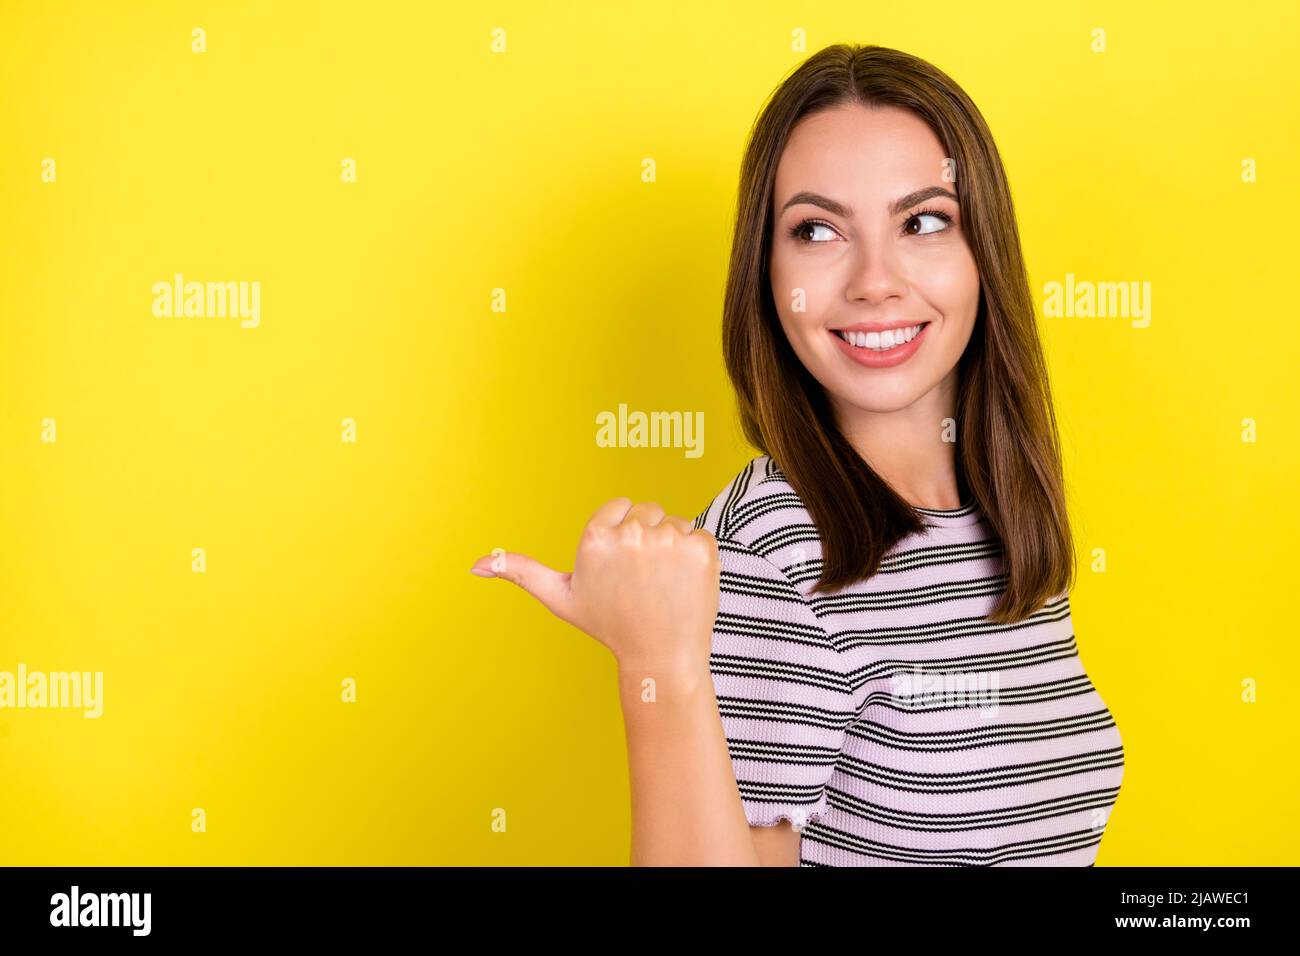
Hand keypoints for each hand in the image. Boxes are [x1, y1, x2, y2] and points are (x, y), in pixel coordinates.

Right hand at [469, 498, 720, 670]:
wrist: (659, 657)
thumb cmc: (609, 625)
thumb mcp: (561, 597)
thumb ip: (521, 572)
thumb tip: (475, 565)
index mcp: (595, 536)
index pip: (619, 508)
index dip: (622, 537)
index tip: (620, 569)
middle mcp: (630, 533)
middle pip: (648, 511)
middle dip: (647, 539)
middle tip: (642, 580)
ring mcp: (668, 541)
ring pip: (675, 523)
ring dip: (673, 549)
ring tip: (663, 585)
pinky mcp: (700, 550)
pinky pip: (701, 534)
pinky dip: (698, 558)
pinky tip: (685, 585)